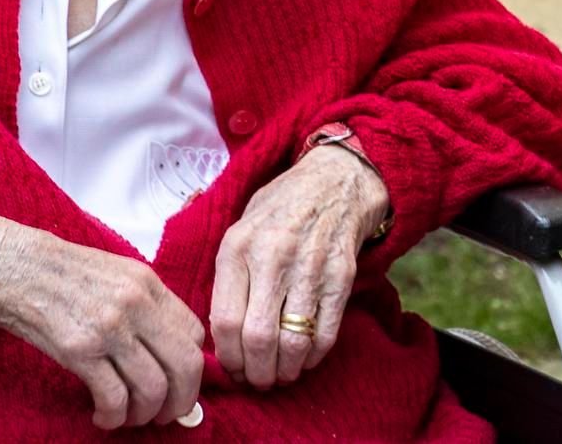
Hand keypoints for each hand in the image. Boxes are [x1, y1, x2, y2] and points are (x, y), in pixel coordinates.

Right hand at [0, 196, 204, 430]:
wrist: (11, 265)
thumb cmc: (59, 271)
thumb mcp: (115, 273)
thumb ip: (144, 304)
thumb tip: (165, 345)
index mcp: (148, 283)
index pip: (195, 333)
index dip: (191, 365)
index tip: (178, 382)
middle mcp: (136, 304)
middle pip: (185, 364)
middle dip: (181, 399)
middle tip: (166, 414)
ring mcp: (109, 327)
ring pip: (153, 387)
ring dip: (146, 414)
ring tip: (130, 418)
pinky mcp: (79, 350)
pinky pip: (115, 397)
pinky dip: (114, 416)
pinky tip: (103, 417)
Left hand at [209, 144, 389, 389]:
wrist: (336, 182)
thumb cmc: (280, 210)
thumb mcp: (240, 229)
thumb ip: (228, 277)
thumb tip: (219, 336)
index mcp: (238, 247)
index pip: (224, 322)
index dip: (228, 358)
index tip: (232, 369)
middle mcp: (273, 257)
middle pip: (258, 339)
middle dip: (256, 373)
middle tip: (257, 380)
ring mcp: (311, 268)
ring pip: (293, 343)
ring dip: (285, 370)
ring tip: (280, 374)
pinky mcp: (342, 277)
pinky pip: (326, 333)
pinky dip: (314, 356)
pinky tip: (306, 357)